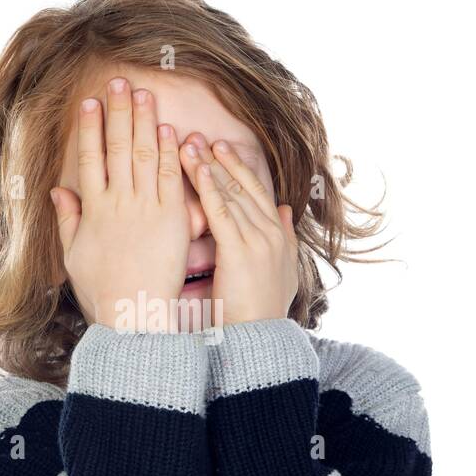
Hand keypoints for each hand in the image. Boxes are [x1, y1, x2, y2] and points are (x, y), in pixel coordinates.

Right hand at [50, 78, 189, 330]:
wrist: (133, 314)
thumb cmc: (104, 290)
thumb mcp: (75, 255)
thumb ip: (68, 219)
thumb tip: (59, 190)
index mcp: (93, 209)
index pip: (90, 157)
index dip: (90, 126)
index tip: (90, 101)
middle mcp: (118, 202)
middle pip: (117, 146)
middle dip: (118, 111)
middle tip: (120, 81)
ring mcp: (145, 208)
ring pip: (145, 154)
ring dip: (145, 121)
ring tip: (144, 93)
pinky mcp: (172, 218)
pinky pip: (171, 178)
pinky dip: (170, 152)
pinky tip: (169, 129)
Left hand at [180, 135, 298, 325]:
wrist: (260, 339)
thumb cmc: (262, 312)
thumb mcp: (283, 271)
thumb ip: (285, 238)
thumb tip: (286, 211)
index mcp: (278, 235)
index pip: (257, 191)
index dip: (239, 168)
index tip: (221, 148)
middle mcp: (271, 231)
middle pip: (243, 186)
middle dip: (220, 159)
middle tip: (198, 136)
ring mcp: (258, 239)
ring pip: (231, 193)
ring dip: (209, 165)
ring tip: (190, 143)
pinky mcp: (240, 251)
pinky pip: (222, 212)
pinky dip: (209, 188)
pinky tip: (197, 169)